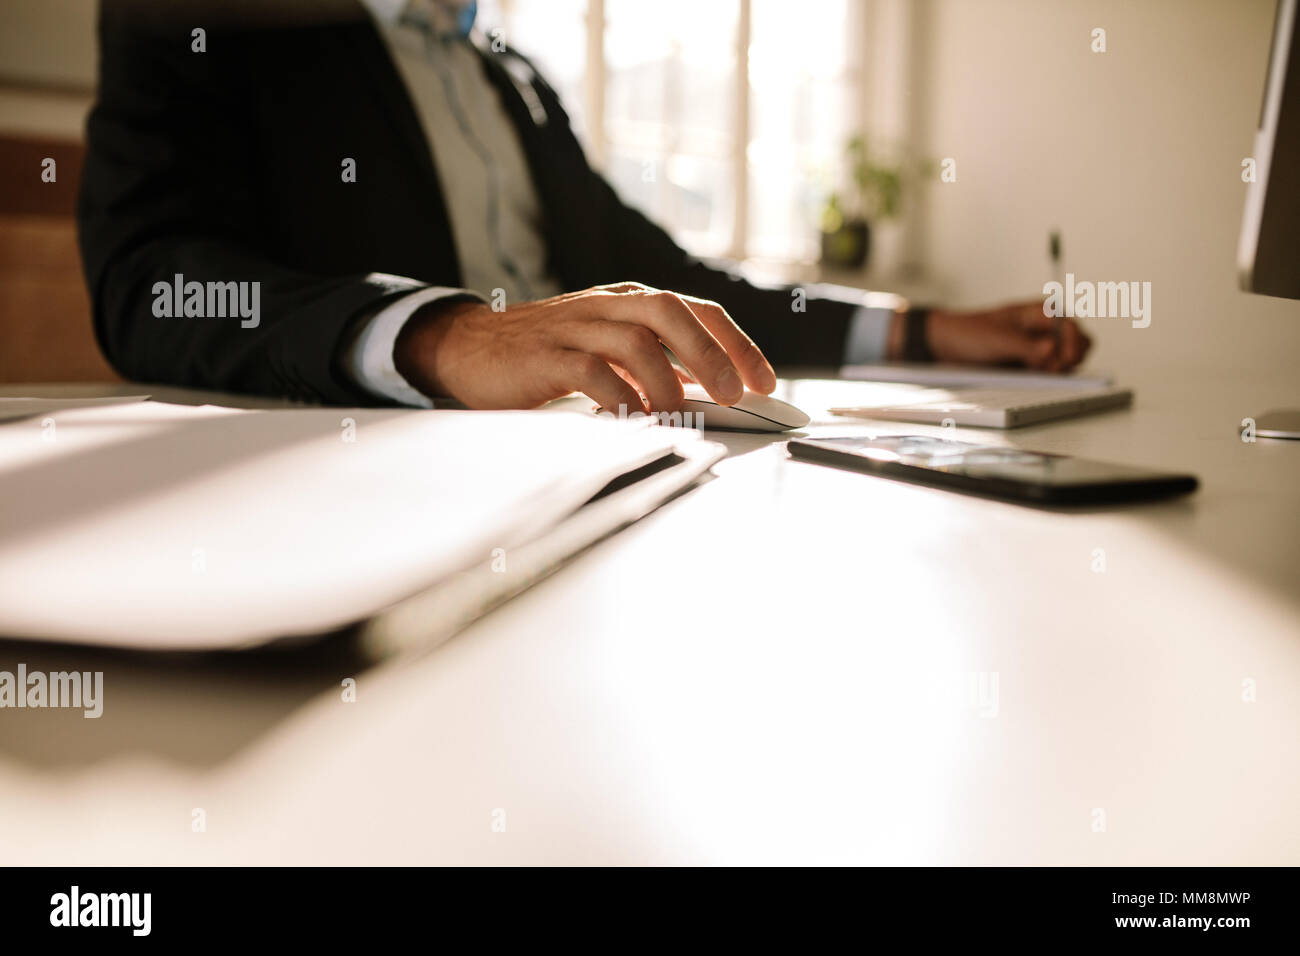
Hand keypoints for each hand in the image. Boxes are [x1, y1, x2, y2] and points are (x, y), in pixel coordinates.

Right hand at [394, 282, 776, 411]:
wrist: (471, 348)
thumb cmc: (547, 355)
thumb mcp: (608, 351)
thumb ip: (654, 363)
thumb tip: (709, 390)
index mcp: (629, 302)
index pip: (696, 309)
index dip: (737, 343)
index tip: (764, 381)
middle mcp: (607, 306)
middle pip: (672, 312)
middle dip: (711, 354)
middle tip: (733, 395)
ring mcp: (576, 327)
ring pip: (636, 340)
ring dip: (667, 380)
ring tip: (681, 414)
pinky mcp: (547, 354)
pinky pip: (593, 371)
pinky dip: (620, 397)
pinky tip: (634, 421)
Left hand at [914, 302, 1091, 371]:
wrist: (949, 346)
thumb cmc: (971, 332)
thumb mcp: (998, 339)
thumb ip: (1025, 346)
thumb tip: (1051, 351)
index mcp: (1042, 312)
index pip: (1072, 328)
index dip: (1071, 345)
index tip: (1063, 361)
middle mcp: (1047, 329)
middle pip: (1080, 345)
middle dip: (1069, 359)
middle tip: (1050, 370)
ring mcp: (1042, 348)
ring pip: (1069, 362)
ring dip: (1059, 371)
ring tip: (1037, 373)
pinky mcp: (1033, 366)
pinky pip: (1052, 375)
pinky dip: (1049, 380)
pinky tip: (1033, 380)